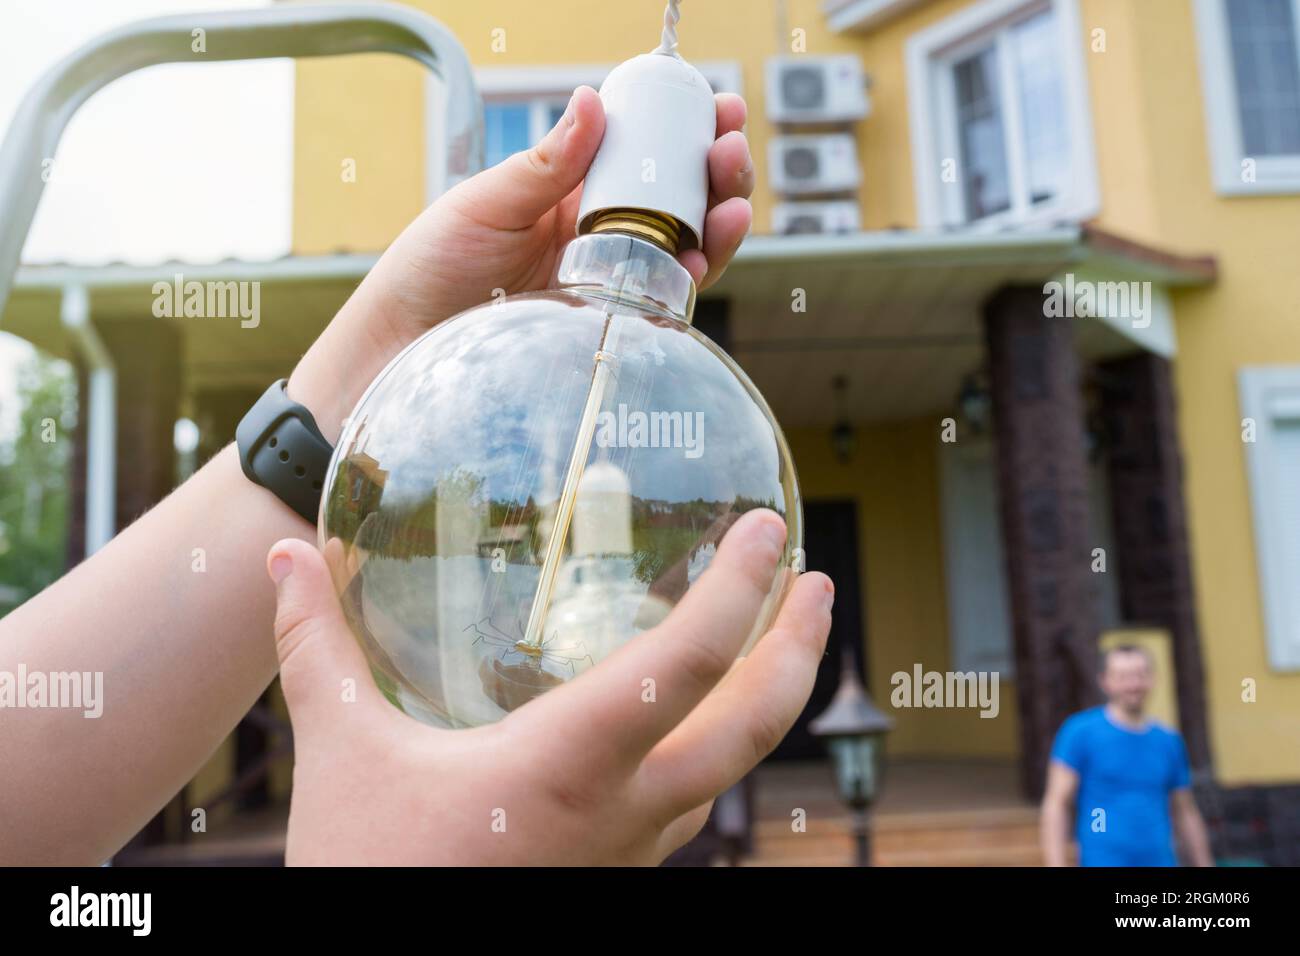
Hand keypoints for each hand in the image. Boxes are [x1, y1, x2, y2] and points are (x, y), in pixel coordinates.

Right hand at [267, 510, 830, 865]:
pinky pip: (690, 805)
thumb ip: (314, 650)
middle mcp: (622, 812)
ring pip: (730, 771)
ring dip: (766, 698)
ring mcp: (630, 852)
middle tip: (821, 583)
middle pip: (751, 728)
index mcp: (568, 766)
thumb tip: (279, 558)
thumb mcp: (342, 756)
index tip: (768, 531)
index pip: (685, 666)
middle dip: (800, 650)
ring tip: (777, 639)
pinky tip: (691, 721)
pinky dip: (715, 745)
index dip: (738, 591)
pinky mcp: (618, 874)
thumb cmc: (369, 872)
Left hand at [290, 86, 754, 441]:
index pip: (643, 153)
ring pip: (686, 247)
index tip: (717, 106)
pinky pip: (666, 301)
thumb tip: (592, 101)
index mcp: (570, 192)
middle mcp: (599, 233)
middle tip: (729, 150)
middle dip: (716, 171)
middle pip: (678, 198)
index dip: (684, 129)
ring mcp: (609, 281)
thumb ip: (545, 163)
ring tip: (733, 201)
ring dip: (721, 220)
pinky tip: (705, 255)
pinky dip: (696, 276)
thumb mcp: (485, 203)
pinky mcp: (610, 326)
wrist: (404, 347)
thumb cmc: (430, 269)